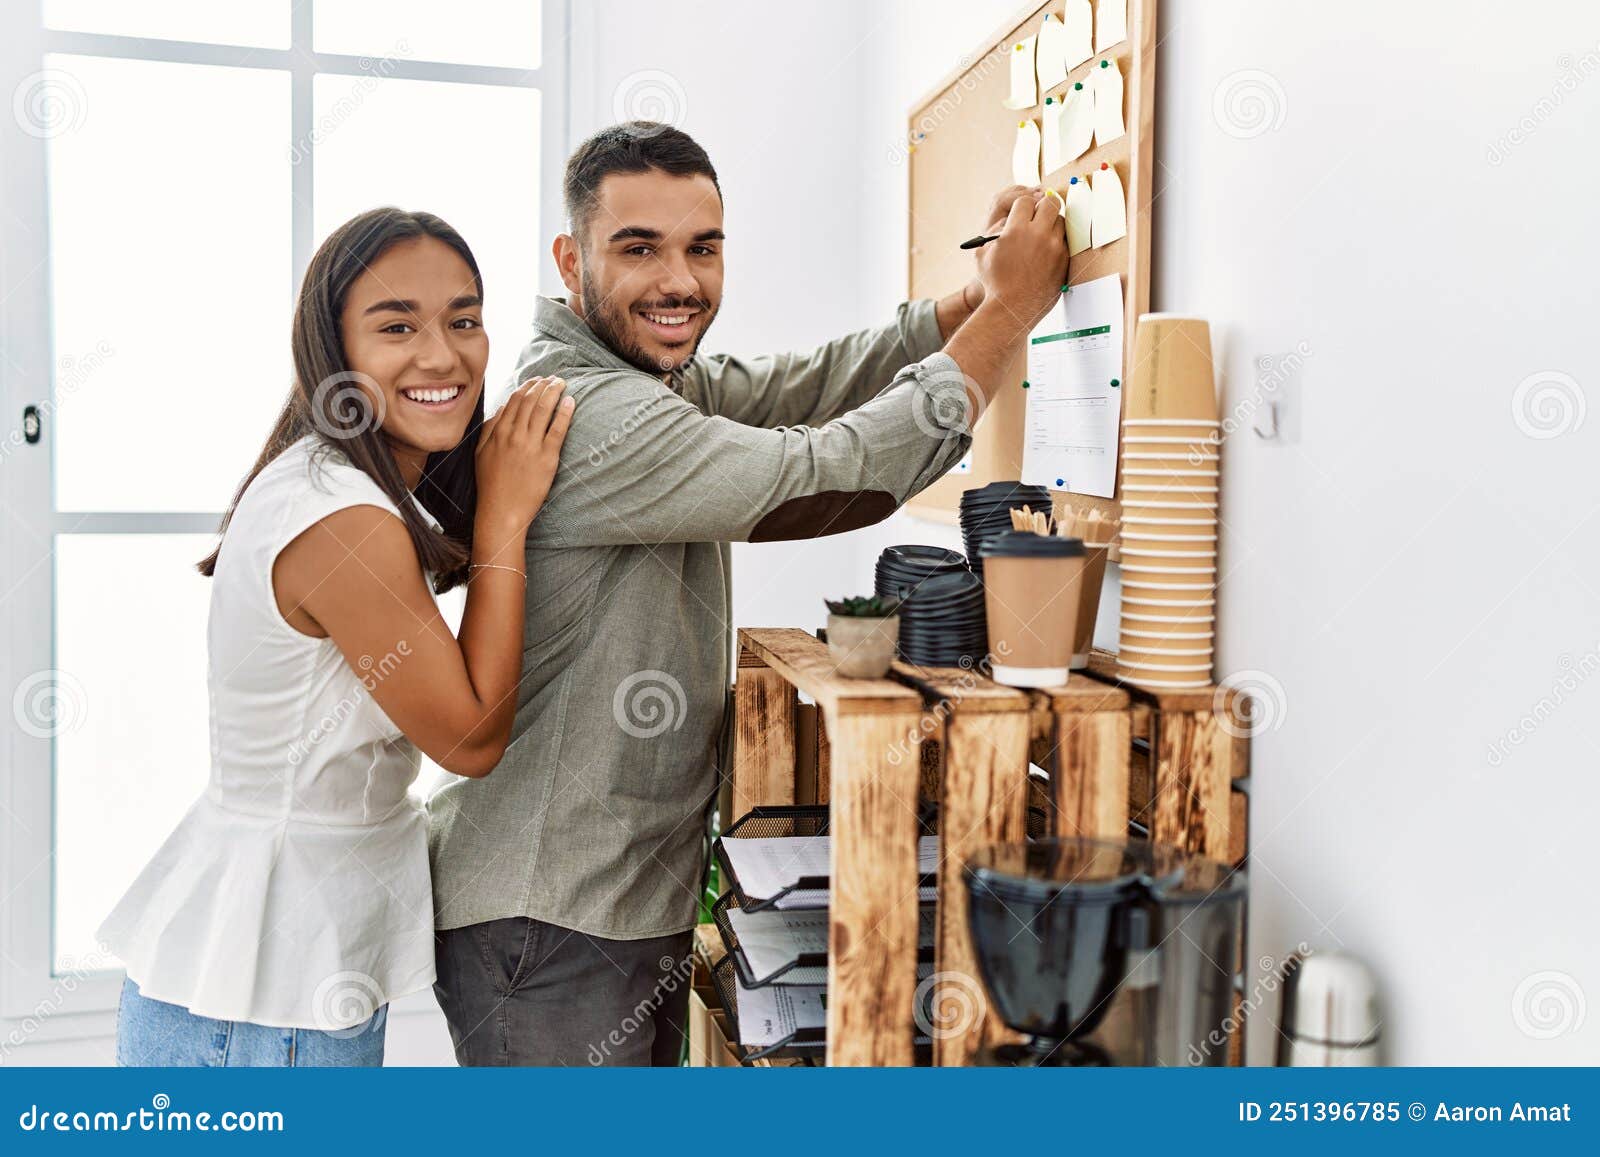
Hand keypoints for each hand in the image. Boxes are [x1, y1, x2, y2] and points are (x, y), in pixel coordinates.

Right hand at [473, 376, 573, 541]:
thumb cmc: (491, 485)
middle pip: (530, 400)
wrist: (501, 512)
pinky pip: (558, 429)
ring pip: (544, 409)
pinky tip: (570, 401)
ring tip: (562, 384)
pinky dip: (565, 412)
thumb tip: (500, 409)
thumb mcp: (481, 453)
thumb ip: (489, 429)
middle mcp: (514, 435)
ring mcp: (530, 446)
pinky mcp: (547, 458)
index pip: (514, 400)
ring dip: (554, 392)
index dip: (527, 386)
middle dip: (543, 384)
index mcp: (498, 432)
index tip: (537, 380)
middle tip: (554, 378)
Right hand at [974, 189, 1068, 328]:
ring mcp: (1054, 247)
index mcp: (1015, 230)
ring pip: (1061, 221)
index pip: (1025, 201)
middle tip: (1040, 212)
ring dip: (1052, 224)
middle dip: (1044, 204)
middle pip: (1050, 202)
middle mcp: (1037, 235)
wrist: (1012, 310)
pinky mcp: (1064, 260)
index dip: (1023, 205)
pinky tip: (1048, 251)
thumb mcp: (983, 253)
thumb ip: (995, 231)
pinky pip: (1066, 241)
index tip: (1023, 210)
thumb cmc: (994, 283)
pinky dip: (1058, 242)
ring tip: (1043, 235)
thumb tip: (1008, 218)